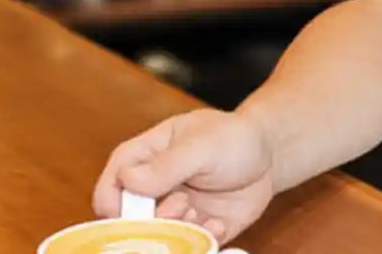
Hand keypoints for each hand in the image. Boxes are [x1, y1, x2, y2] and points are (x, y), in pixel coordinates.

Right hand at [93, 108, 276, 243]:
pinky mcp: (199, 229)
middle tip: (178, 207)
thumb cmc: (232, 138)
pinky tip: (220, 223)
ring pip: (160, 236)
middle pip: (131, 216)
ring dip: (177, 232)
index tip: (122, 212)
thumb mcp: (202, 145)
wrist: (270, 156)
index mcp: (146, 156)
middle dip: (149, 221)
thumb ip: (167, 164)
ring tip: (200, 215)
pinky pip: (191, 246)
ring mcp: (177, 210)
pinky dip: (204, 240)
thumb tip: (128, 181)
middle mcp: (156, 188)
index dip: (111, 199)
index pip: (114, 179)